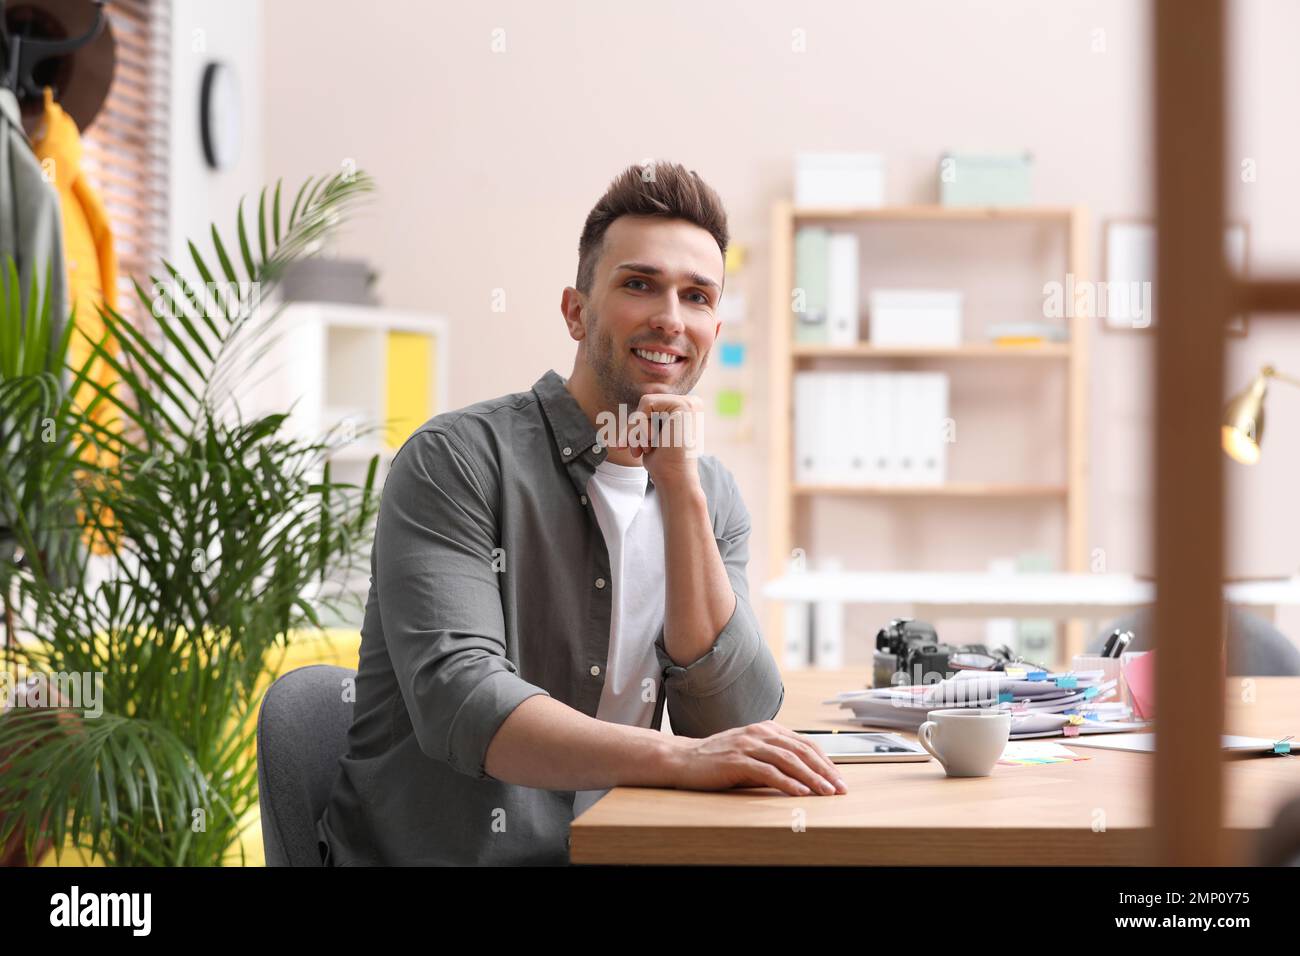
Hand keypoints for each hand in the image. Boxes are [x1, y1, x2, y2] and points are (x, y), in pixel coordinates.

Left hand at [626, 388, 703, 493]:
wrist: (675, 480)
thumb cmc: (663, 463)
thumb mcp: (651, 435)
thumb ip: (647, 419)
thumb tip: (631, 410)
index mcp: (686, 410)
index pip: (651, 406)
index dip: (637, 426)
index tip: (630, 447)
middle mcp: (691, 403)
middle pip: (647, 403)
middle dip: (635, 428)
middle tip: (635, 450)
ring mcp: (689, 403)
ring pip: (645, 403)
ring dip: (638, 429)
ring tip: (645, 448)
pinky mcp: (684, 405)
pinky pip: (647, 403)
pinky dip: (641, 425)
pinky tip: (650, 441)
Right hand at [665, 721, 848, 795]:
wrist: (682, 759)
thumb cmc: (717, 759)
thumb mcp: (750, 753)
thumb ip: (774, 759)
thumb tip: (804, 777)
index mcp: (766, 729)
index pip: (804, 744)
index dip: (825, 761)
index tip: (839, 778)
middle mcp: (759, 733)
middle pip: (800, 750)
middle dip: (824, 770)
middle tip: (840, 788)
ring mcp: (747, 745)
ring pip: (788, 760)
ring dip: (811, 777)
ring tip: (826, 792)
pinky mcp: (736, 760)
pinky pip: (767, 771)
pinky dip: (786, 782)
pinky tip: (799, 792)